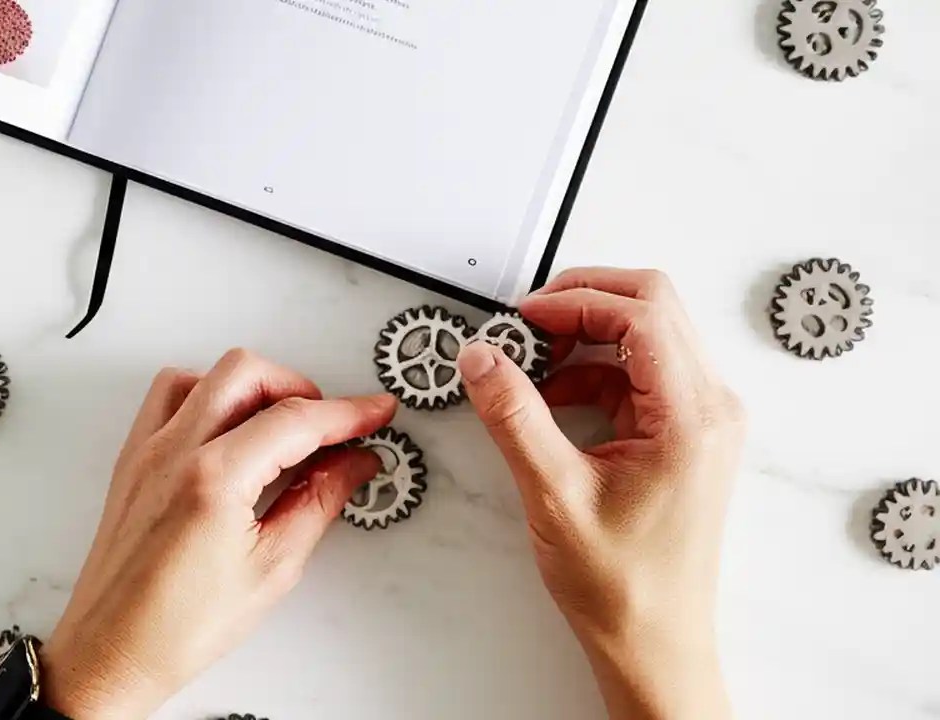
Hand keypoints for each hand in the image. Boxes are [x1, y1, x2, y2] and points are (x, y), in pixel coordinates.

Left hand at [39, 349, 396, 718]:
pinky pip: (169, 398)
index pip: (294, 420)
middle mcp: (173, 453)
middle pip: (247, 373)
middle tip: (330, 425)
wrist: (115, 652)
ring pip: (205, 375)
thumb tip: (350, 466)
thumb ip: (318, 503)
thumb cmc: (177, 627)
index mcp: (212, 478)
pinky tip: (231, 427)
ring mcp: (147, 452)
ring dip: (251, 386)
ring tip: (282, 424)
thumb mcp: (272, 569)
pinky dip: (208, 396)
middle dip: (299, 388)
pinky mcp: (133, 461)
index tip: (374, 413)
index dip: (346, 413)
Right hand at [457, 268, 744, 719]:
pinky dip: (591, 372)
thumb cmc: (623, 586)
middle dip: (582, 304)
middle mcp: (709, 407)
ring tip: (528, 368)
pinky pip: (638, 374)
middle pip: (652, 308)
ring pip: (645, 336)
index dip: (575, 301)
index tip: (521, 318)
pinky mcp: (684, 433)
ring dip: (584, 339)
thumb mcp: (554, 495)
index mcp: (691, 417)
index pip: (642, 314)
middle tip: (525, 326)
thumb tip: (483, 358)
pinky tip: (549, 400)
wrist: (654, 642)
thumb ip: (514, 417)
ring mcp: (701, 419)